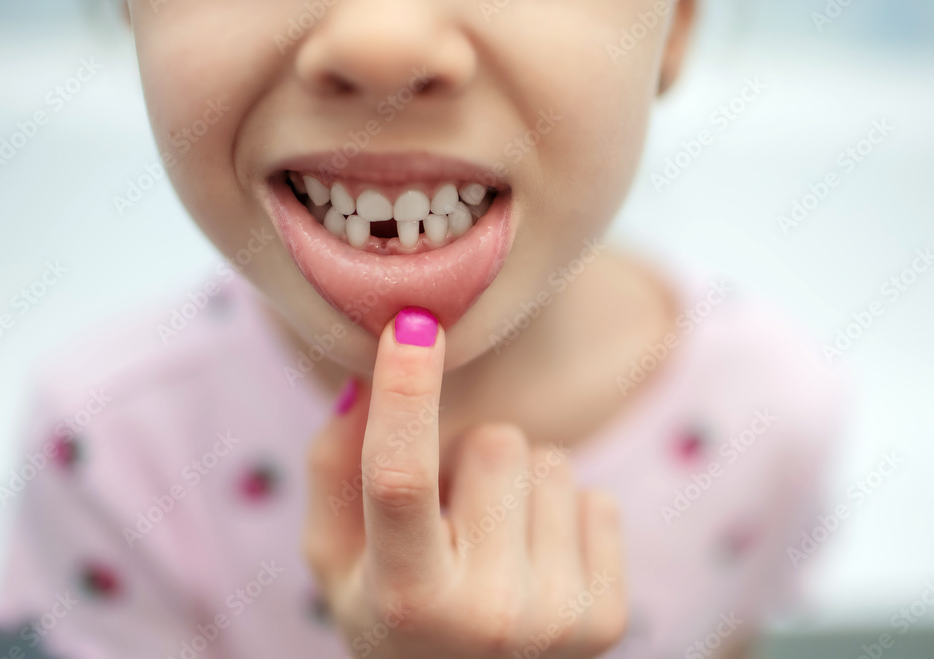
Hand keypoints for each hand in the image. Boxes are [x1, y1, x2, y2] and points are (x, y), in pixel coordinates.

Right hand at [303, 308, 627, 658]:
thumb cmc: (387, 612)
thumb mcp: (335, 555)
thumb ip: (335, 467)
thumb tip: (370, 375)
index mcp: (403, 596)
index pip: (400, 478)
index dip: (405, 394)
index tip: (412, 322)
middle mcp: (486, 615)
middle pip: (496, 443)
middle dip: (470, 457)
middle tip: (452, 513)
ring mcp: (555, 621)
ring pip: (552, 464)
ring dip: (519, 486)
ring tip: (492, 543)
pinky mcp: (608, 620)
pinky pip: (596, 498)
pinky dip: (561, 517)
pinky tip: (532, 563)